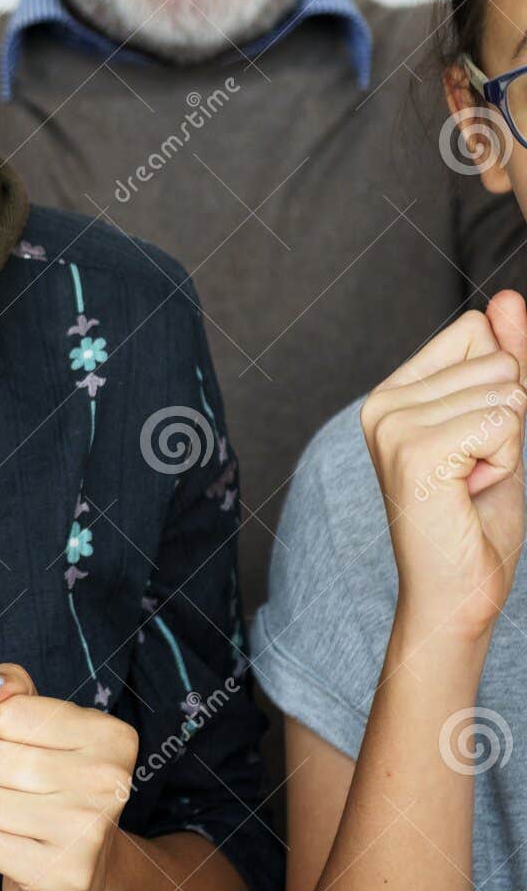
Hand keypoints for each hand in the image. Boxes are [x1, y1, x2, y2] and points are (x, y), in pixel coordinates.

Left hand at [0, 664, 138, 890]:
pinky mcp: (62, 876)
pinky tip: (18, 853)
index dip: (3, 735)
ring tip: (14, 823)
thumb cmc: (56, 791)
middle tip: (17, 795)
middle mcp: (107, 780)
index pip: (8, 714)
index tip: (32, 755)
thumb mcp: (44, 730)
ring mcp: (86, 831)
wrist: (87, 884)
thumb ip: (14, 692)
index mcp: (110, 736)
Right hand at [360, 293, 526, 644]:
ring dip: (510, 443)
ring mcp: (392, 425)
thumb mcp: (501, 426)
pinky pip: (505, 420)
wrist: (459, 590)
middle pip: (495, 358)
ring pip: (506, 390)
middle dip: (510, 418)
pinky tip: (470, 492)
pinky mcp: (415, 450)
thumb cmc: (477, 515)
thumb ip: (506, 361)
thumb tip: (508, 299)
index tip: (474, 442)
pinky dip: (507, 460)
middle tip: (474, 470)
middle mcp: (381, 403)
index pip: (474, 332)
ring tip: (472, 482)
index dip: (500, 386)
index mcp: (391, 392)